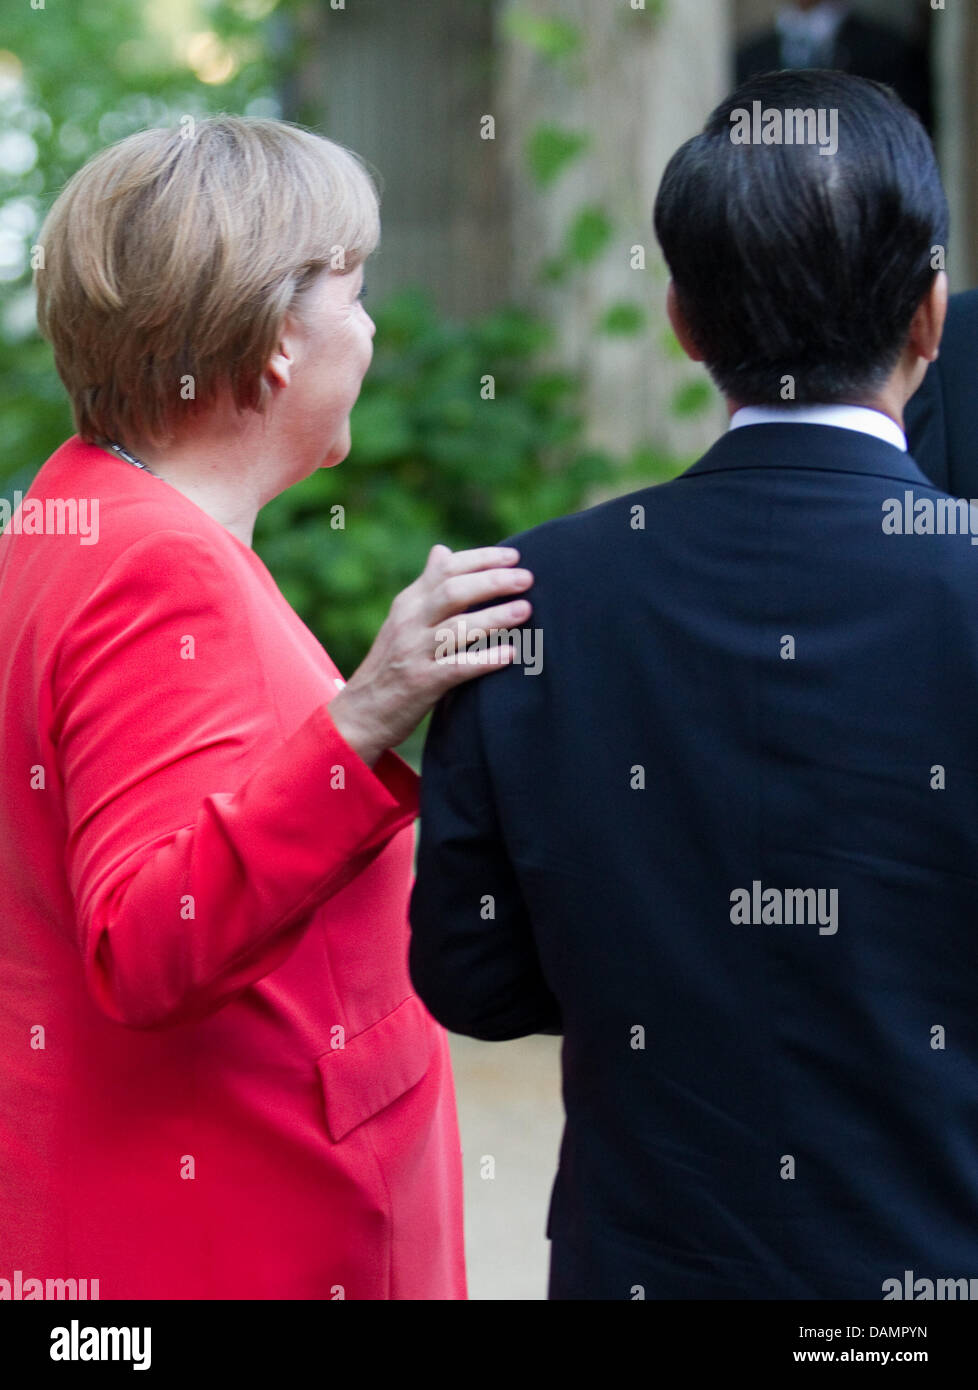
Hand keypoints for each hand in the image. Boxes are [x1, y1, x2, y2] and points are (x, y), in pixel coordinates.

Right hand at [328, 544, 532, 765]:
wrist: (360, 712)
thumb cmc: (391, 664)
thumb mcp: (402, 620)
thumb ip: (426, 587)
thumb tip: (443, 550)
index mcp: (408, 603)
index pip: (445, 569)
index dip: (482, 559)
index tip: (514, 557)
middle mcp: (409, 623)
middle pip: (453, 591)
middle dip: (493, 581)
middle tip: (527, 579)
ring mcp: (414, 653)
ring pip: (458, 627)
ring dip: (495, 617)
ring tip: (525, 610)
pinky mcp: (422, 683)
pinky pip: (457, 667)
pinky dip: (485, 659)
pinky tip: (510, 654)